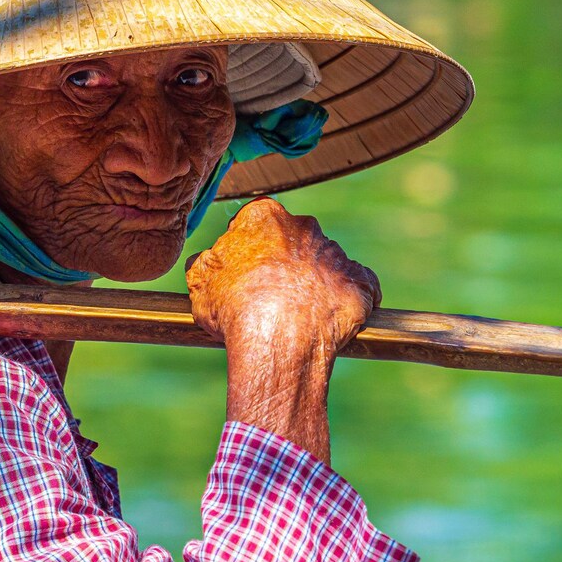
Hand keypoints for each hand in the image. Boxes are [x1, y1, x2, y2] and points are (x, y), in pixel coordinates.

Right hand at [185, 198, 380, 461]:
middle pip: (293, 239)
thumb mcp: (200, 281)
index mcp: (262, 216)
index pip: (256, 222)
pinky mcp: (361, 281)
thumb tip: (210, 261)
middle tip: (270, 295)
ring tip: (297, 317)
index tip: (245, 272)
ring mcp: (335, 253)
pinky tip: (328, 321)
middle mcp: (303, 226)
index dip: (249, 248)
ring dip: (313, 283)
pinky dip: (346, 301)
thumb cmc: (235, 311)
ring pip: (323, 264)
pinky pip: (356, 288)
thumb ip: (207, 261)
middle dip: (284, 262)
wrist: (279, 344)